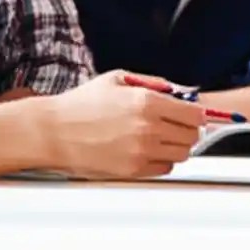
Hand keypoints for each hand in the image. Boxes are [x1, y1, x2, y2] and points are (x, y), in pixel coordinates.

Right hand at [44, 70, 206, 178]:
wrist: (52, 132)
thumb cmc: (80, 104)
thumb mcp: (118, 79)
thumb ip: (153, 82)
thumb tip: (179, 90)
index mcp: (147, 102)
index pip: (195, 114)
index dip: (197, 113)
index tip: (193, 113)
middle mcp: (148, 128)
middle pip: (193, 135)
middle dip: (189, 129)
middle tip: (177, 125)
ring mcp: (141, 151)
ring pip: (182, 154)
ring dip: (177, 145)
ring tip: (161, 138)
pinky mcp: (132, 170)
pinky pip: (165, 168)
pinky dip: (163, 160)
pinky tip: (149, 150)